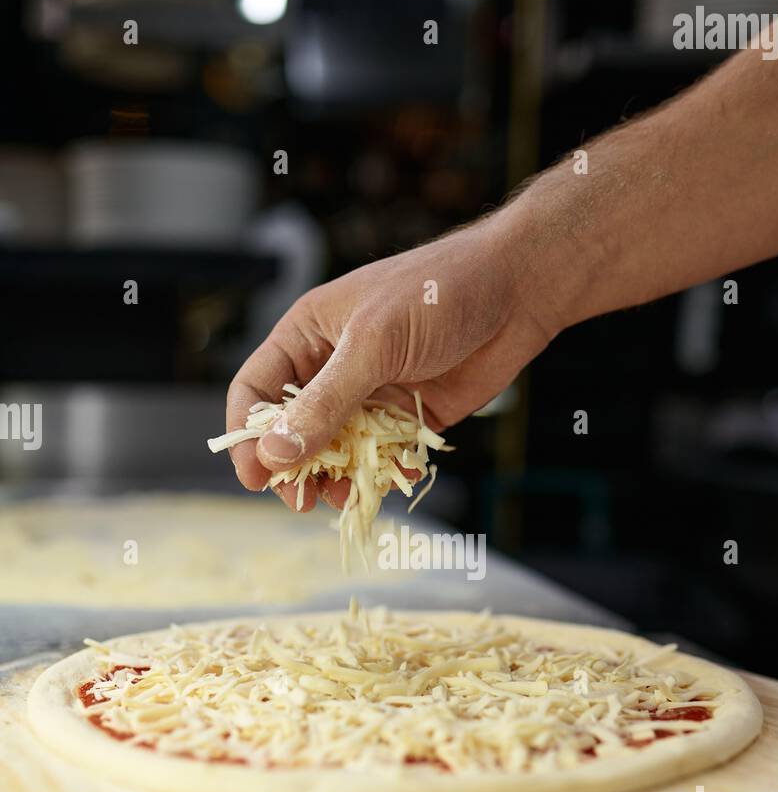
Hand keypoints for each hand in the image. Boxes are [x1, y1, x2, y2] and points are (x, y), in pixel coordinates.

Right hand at [225, 208, 552, 509]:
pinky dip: (384, 475)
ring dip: (337, 478)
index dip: (247, 435)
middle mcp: (332, 368)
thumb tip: (275, 454)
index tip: (254, 478)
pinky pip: (382, 458)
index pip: (256, 390)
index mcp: (307, 336)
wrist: (516, 291)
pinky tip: (398, 479)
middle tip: (301, 501)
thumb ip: (325, 404)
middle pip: (292, 430)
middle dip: (294, 467)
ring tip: (345, 497)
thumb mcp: (372, 346)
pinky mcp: (408, 418)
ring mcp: (370, 395)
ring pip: (336, 451)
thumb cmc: (436, 294)